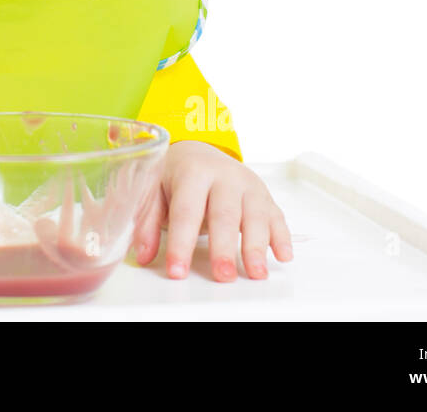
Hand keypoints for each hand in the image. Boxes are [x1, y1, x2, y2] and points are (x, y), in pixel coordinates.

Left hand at [132, 140, 292, 280]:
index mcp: (192, 172)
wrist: (198, 149)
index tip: (177, 271)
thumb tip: (143, 254)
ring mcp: (248, 185)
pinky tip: (282, 256)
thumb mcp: (153, 188)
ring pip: (256, 215)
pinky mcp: (264, 195)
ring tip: (256, 273)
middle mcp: (224, 176)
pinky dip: (281, 236)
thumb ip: (148, 220)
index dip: (181, 243)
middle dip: (224, 247)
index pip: (186, 211)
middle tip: (222, 275)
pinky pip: (277, 215)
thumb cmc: (175, 174)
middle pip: (225, 214)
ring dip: (257, 245)